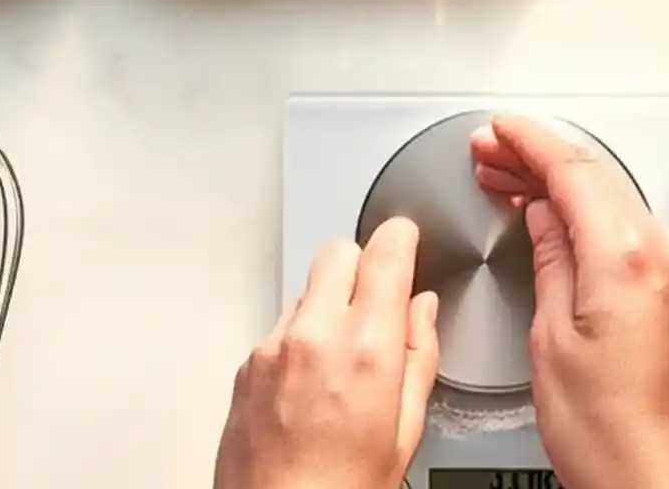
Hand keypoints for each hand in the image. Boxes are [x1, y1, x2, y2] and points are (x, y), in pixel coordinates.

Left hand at [213, 218, 439, 488]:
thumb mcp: (406, 430)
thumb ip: (419, 356)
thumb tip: (422, 311)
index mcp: (367, 349)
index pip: (385, 251)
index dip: (401, 239)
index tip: (407, 244)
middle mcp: (315, 336)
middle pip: (337, 252)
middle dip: (363, 265)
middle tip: (378, 301)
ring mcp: (273, 347)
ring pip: (307, 289)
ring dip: (330, 304)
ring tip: (344, 358)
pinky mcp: (246, 364)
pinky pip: (280, 325)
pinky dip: (301, 336)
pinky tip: (313, 382)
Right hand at [471, 116, 668, 488]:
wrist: (651, 477)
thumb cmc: (605, 430)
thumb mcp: (551, 337)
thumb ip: (551, 260)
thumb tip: (542, 215)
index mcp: (627, 260)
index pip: (574, 171)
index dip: (529, 140)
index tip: (498, 129)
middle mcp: (663, 256)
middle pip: (596, 178)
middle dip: (538, 156)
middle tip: (490, 152)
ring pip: (612, 200)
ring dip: (561, 184)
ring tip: (509, 179)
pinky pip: (628, 230)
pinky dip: (587, 213)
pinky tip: (554, 217)